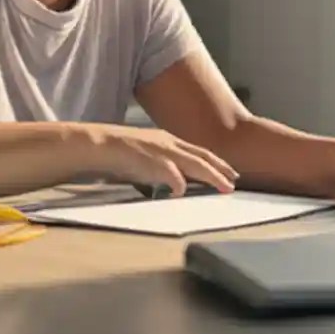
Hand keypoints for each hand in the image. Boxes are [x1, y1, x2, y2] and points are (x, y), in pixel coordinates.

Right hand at [94, 124, 237, 196]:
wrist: (99, 144)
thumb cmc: (121, 153)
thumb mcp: (149, 156)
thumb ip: (165, 166)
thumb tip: (179, 181)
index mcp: (169, 140)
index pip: (199, 152)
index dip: (216, 162)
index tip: (230, 172)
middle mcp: (169, 143)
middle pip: (202, 156)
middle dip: (221, 169)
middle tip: (235, 181)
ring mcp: (161, 150)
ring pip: (194, 164)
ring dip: (211, 176)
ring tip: (224, 187)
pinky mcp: (150, 160)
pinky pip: (170, 173)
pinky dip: (178, 182)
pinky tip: (182, 193)